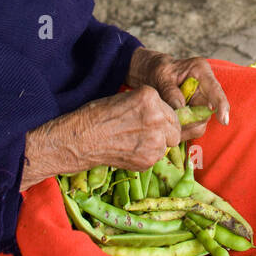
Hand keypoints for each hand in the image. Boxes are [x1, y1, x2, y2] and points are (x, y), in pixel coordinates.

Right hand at [21, 86, 181, 188]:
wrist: (80, 139)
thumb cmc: (96, 115)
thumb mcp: (125, 99)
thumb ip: (148, 106)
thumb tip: (165, 116)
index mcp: (150, 97)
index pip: (171, 109)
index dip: (162, 117)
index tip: (151, 121)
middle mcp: (157, 117)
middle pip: (174, 128)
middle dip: (165, 131)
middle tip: (146, 133)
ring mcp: (155, 140)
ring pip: (167, 144)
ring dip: (156, 144)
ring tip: (134, 141)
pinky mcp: (148, 158)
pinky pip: (156, 157)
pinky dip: (146, 155)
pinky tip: (129, 150)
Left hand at [128, 47, 230, 137]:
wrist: (149, 74)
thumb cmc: (157, 69)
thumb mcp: (161, 75)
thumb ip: (170, 91)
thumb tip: (180, 108)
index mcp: (201, 71)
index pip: (215, 90)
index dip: (221, 105)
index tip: (223, 120)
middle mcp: (205, 88)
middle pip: (207, 112)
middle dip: (193, 123)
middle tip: (174, 128)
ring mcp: (200, 101)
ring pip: (200, 123)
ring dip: (185, 129)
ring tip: (169, 129)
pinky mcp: (194, 112)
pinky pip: (192, 127)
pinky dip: (182, 131)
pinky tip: (170, 130)